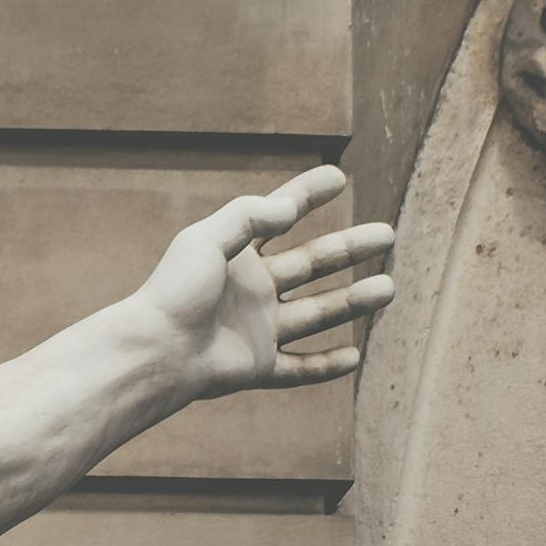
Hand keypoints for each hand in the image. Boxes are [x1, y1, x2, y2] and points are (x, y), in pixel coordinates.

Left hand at [133, 164, 397, 395]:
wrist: (156, 350)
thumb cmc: (175, 291)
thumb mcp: (206, 239)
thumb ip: (248, 217)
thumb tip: (289, 208)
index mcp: (237, 256)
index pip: (280, 218)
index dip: (307, 195)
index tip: (338, 177)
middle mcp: (252, 291)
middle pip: (310, 264)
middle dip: (349, 249)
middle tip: (387, 234)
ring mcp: (257, 330)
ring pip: (315, 314)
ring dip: (352, 301)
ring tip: (389, 287)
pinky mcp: (257, 367)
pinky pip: (298, 368)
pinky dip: (326, 366)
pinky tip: (355, 356)